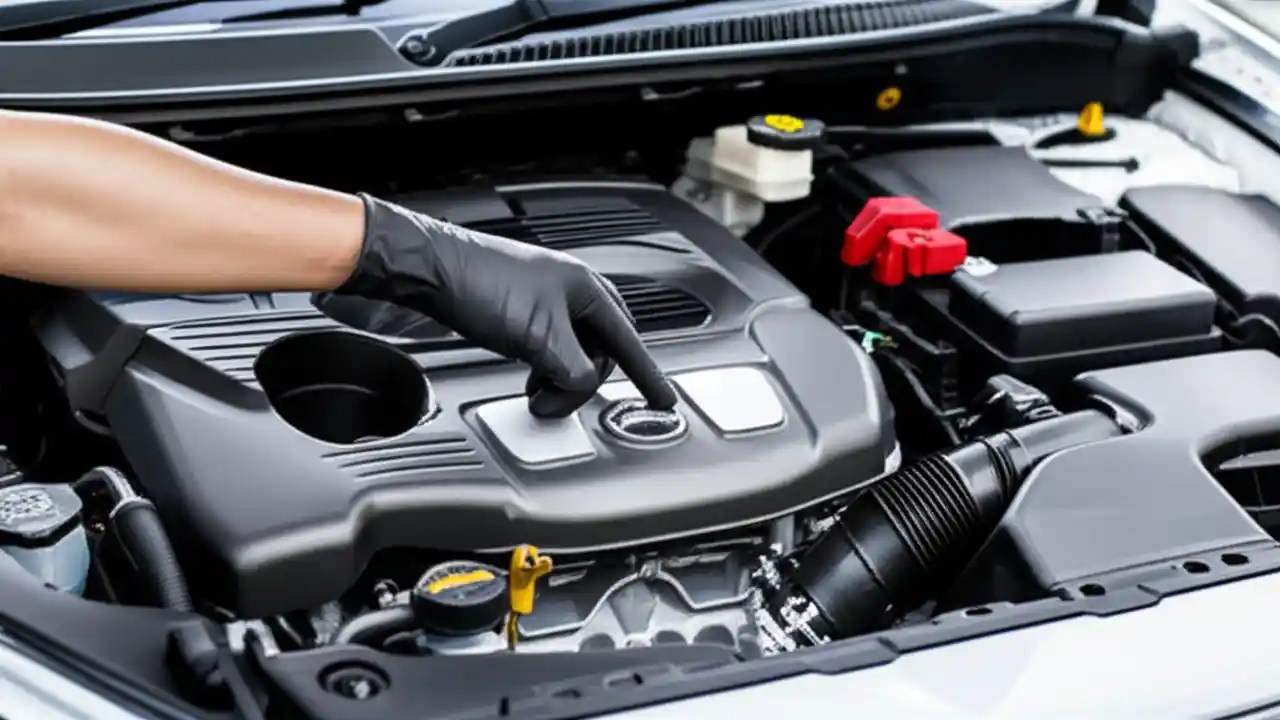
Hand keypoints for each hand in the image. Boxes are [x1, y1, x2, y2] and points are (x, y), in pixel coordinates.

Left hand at [335, 195, 676, 417]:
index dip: (647, 374)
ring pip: (573, 350)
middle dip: (587, 379)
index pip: (628, 339)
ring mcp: (544, 298)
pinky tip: (527, 375)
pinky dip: (544, 367)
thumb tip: (582, 386)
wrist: (428, 268)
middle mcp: (570, 289)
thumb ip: (572, 369)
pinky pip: (549, 346)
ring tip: (537, 390)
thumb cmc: (480, 284)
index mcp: (585, 288)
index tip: (663, 399)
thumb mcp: (538, 338)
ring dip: (561, 376)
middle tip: (563, 401)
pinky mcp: (520, 308)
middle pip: (601, 348)